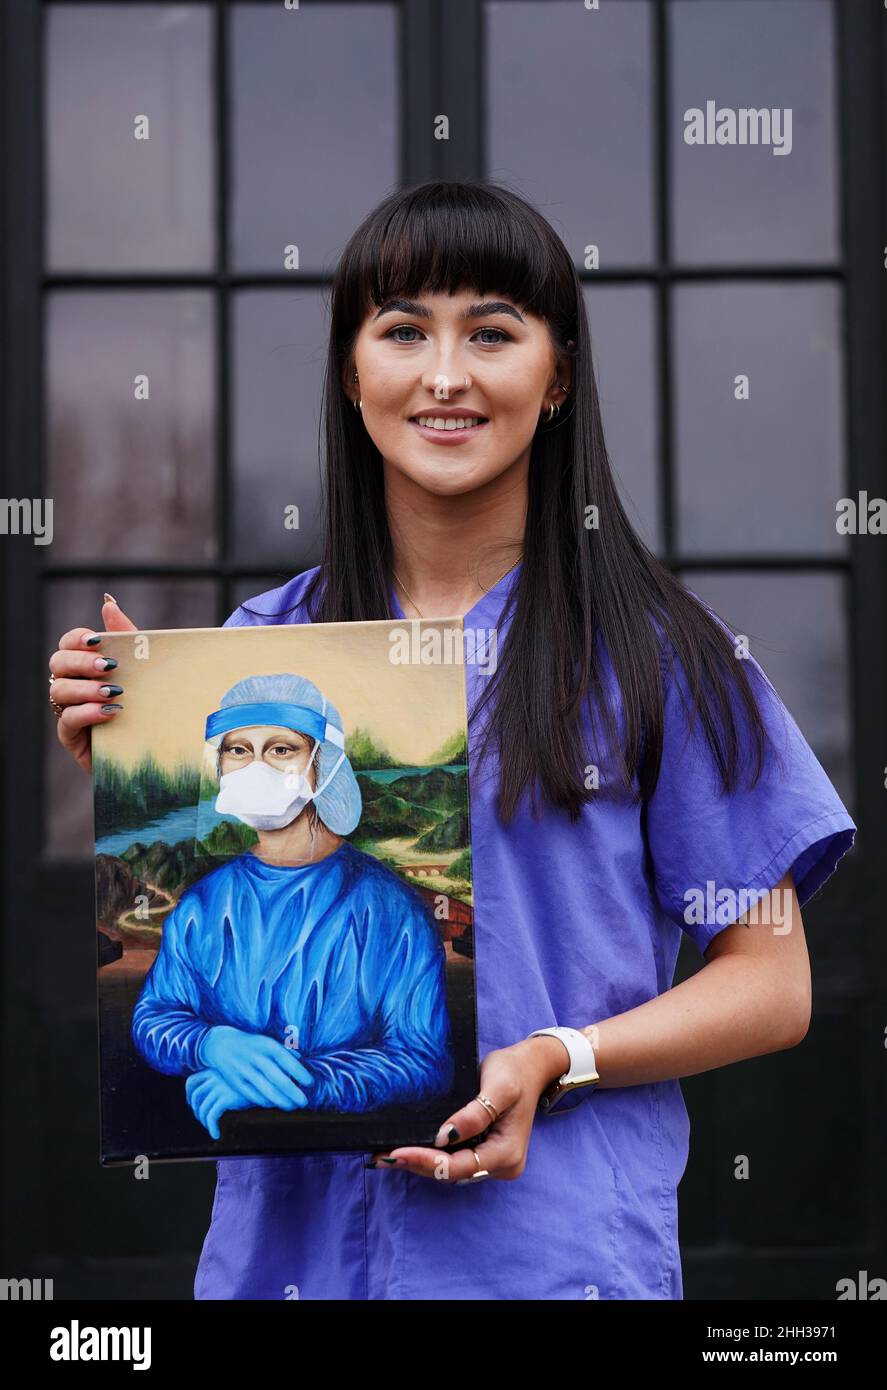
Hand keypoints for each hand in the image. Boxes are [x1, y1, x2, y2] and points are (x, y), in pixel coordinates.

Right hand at [48, 596, 138, 773]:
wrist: (160, 744)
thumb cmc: (148, 700)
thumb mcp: (141, 667)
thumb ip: (125, 636)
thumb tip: (108, 602)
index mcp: (85, 664)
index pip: (68, 643)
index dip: (77, 639)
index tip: (98, 641)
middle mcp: (73, 684)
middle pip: (58, 663)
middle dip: (81, 661)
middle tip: (108, 666)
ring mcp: (69, 710)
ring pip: (60, 691)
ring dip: (85, 688)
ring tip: (113, 692)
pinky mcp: (72, 736)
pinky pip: (67, 721)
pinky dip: (86, 713)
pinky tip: (108, 712)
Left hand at [185, 1069, 256, 1140]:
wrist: (269, 1082)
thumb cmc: (254, 1080)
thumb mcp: (235, 1076)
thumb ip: (221, 1080)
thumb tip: (210, 1094)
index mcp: (215, 1069)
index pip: (192, 1081)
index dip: (189, 1094)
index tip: (193, 1103)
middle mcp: (215, 1077)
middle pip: (195, 1096)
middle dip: (196, 1109)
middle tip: (202, 1118)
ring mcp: (219, 1087)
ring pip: (202, 1108)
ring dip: (204, 1121)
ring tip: (211, 1127)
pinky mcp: (226, 1099)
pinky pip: (211, 1117)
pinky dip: (211, 1127)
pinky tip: (216, 1134)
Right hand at [199, 1026, 314, 1110]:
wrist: (221, 1045)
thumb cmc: (252, 1044)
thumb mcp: (268, 1041)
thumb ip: (285, 1050)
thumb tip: (302, 1059)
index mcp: (267, 1045)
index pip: (287, 1060)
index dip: (300, 1073)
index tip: (310, 1083)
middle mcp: (256, 1057)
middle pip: (277, 1078)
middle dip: (293, 1092)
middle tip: (304, 1102)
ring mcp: (244, 1070)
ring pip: (265, 1089)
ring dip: (281, 1101)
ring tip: (292, 1107)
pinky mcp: (235, 1081)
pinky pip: (253, 1095)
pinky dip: (265, 1101)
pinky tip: (275, 1104)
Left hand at [369, 1035, 569, 1182]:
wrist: (530, 1067)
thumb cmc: (515, 1072)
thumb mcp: (499, 1086)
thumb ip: (476, 1113)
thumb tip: (444, 1137)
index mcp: (507, 1154)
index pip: (459, 1166)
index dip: (426, 1160)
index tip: (397, 1152)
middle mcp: (500, 1165)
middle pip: (451, 1172)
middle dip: (416, 1164)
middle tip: (380, 1157)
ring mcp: (492, 1162)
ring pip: (449, 1168)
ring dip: (419, 1162)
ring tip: (384, 1155)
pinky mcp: (482, 1153)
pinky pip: (453, 1159)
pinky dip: (429, 1154)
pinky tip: (406, 1147)